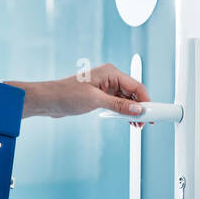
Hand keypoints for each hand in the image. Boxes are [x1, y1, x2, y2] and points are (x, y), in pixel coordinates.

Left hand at [9, 63, 150, 126]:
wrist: (47, 100)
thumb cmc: (64, 94)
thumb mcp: (95, 100)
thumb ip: (118, 105)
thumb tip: (137, 109)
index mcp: (110, 73)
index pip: (136, 86)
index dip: (146, 101)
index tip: (152, 113)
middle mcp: (108, 78)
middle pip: (133, 93)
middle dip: (140, 108)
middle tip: (145, 122)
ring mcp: (104, 87)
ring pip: (126, 99)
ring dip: (132, 111)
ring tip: (136, 125)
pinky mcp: (99, 96)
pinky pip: (117, 103)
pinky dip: (122, 112)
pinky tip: (126, 121)